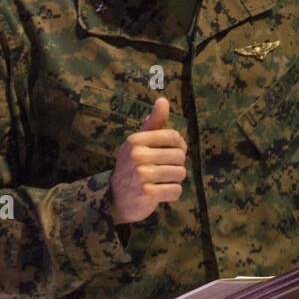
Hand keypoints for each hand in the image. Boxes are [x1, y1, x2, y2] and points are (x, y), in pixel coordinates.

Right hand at [110, 97, 187, 224]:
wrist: (117, 198)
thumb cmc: (133, 166)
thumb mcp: (139, 143)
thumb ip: (153, 123)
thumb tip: (162, 100)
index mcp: (136, 140)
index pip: (173, 136)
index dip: (180, 145)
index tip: (175, 152)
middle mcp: (137, 155)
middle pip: (180, 156)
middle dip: (177, 165)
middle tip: (164, 171)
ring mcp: (141, 175)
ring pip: (180, 173)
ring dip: (175, 180)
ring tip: (161, 181)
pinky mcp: (147, 194)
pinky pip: (176, 190)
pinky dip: (172, 194)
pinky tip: (160, 193)